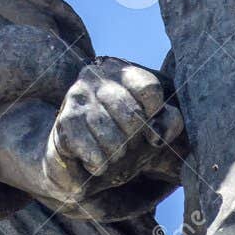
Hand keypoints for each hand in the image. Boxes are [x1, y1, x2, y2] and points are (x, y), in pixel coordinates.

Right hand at [41, 57, 180, 202]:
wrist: (79, 155)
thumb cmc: (123, 136)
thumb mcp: (151, 127)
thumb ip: (168, 122)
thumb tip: (157, 133)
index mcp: (120, 71)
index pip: (149, 89)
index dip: (156, 116)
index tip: (151, 131)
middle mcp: (96, 77)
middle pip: (132, 115)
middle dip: (134, 139)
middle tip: (127, 143)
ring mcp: (78, 98)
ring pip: (113, 137)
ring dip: (117, 153)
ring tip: (111, 152)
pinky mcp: (65, 122)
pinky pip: (93, 151)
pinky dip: (100, 163)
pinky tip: (97, 161)